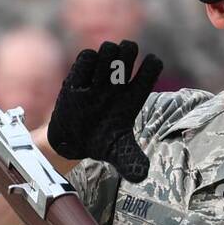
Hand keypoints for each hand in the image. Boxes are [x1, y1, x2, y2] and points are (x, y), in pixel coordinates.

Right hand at [45, 40, 162, 182]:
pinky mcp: (79, 76)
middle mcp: (119, 83)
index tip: (142, 77)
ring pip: (109, 49)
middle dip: (126, 55)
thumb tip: (142, 176)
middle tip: (118, 74)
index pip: (151, 70)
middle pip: (129, 51)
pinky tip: (83, 82)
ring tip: (100, 79)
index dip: (150, 67)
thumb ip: (132, 162)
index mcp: (134, 96)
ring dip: (106, 58)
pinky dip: (86, 63)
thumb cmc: (101, 143)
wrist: (72, 142)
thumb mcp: (118, 154)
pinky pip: (86, 56)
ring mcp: (99, 77)